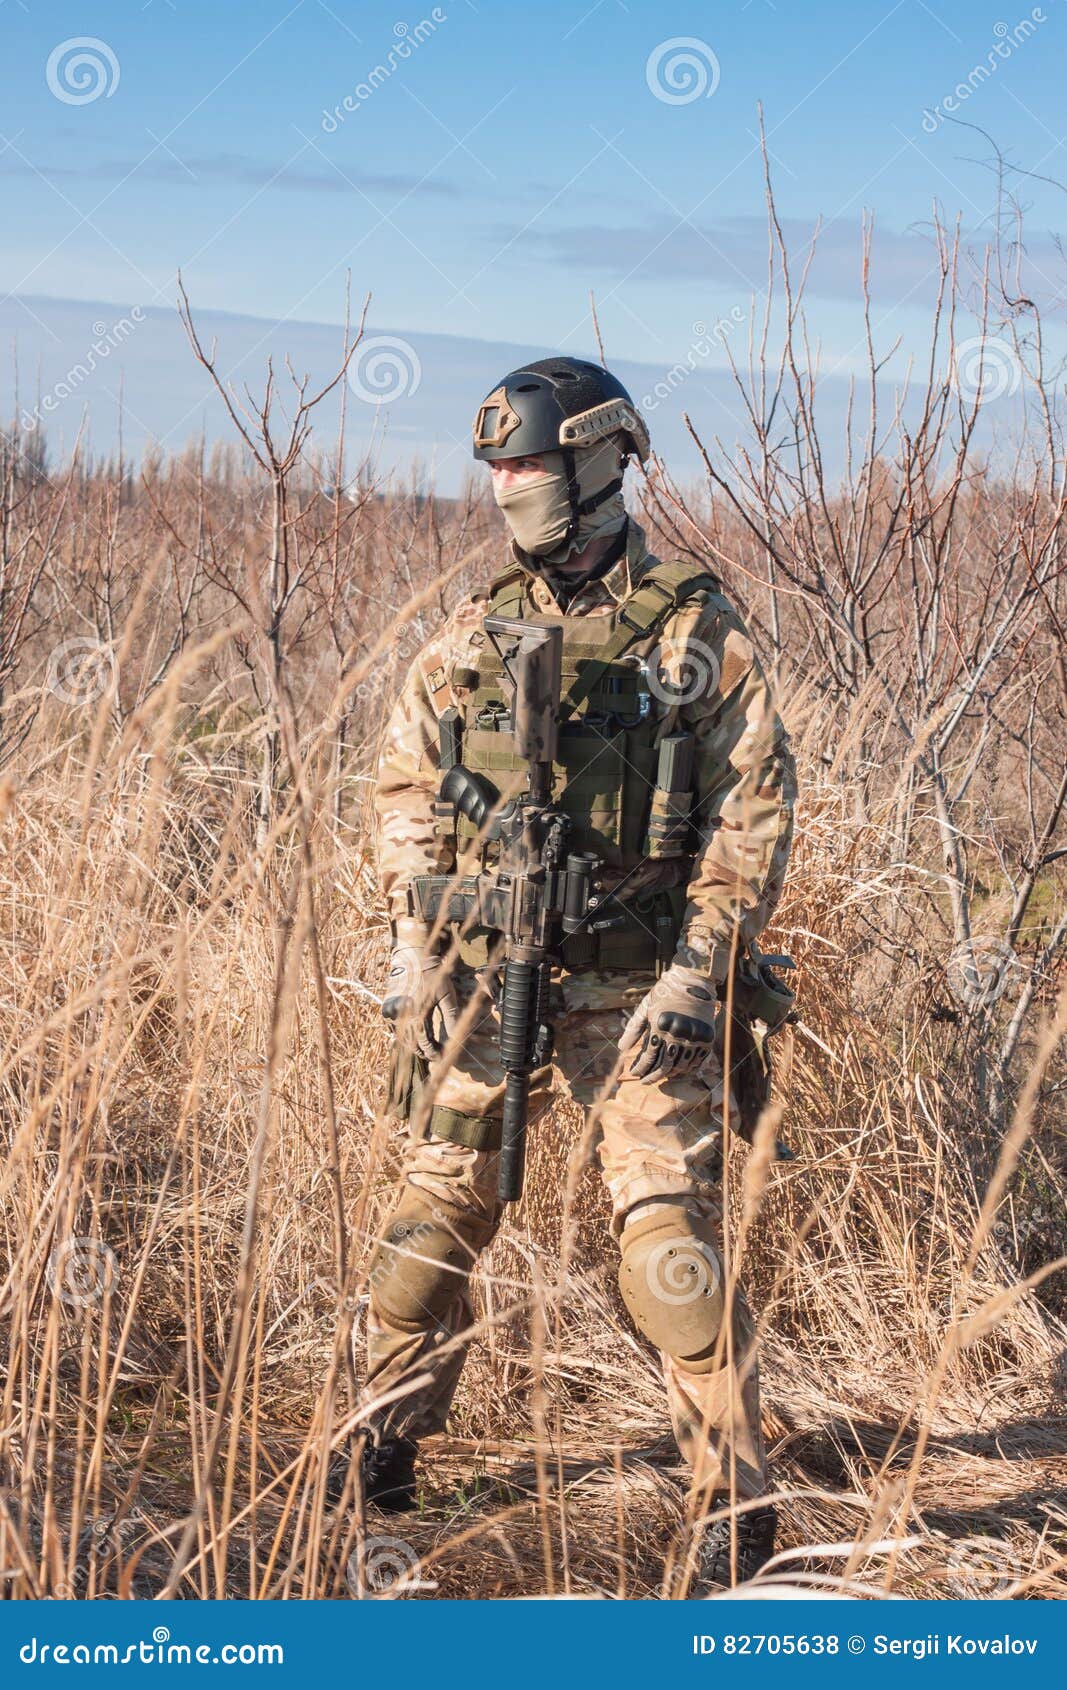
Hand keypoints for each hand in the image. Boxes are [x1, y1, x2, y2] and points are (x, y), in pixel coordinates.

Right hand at [381, 920, 459, 1060]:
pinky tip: (412, 1038)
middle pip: (412, 1043)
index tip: (441, 1056)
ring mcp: (392, 1012)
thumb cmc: (434, 975)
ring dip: (412, 1046)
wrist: (413, 957)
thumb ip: (451, 1017)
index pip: (425, 1043)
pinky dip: (402, 1036)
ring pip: (401, 1038)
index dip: (433, 1052)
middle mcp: (403, 1015)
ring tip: (424, 1050)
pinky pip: (393, 1029)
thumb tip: (456, 1037)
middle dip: (423, 1052)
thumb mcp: (447, 995)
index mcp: (418, 1013)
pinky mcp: (387, 1008)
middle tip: (434, 1055)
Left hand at [618, 963, 718, 1082]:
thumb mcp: (646, 1007)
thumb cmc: (665, 992)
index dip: (640, 1068)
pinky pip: (696, 1062)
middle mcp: (679, 1033)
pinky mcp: (707, 1038)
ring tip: (659, 1075)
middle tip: (644, 1082)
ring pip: (681, 1066)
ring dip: (669, 1074)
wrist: (694, 980)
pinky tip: (677, 1070)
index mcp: (661, 1025)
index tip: (633, 1073)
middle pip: (664, 1066)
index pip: (649, 1056)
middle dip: (652, 1076)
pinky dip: (686, 1069)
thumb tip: (621, 1049)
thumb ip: (633, 1028)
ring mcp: (695, 1037)